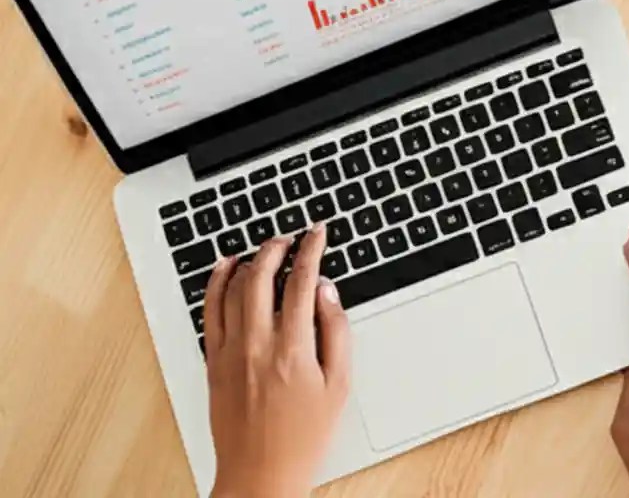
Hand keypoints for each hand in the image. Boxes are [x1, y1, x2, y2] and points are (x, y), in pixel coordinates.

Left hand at [203, 224, 350, 497]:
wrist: (261, 473)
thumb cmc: (304, 437)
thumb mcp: (339, 385)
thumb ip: (337, 332)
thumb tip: (327, 293)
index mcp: (293, 348)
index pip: (302, 281)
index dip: (311, 249)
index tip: (317, 233)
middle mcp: (257, 344)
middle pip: (262, 276)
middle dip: (277, 247)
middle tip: (290, 235)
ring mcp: (230, 351)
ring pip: (233, 288)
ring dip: (250, 261)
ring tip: (265, 249)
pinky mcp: (213, 361)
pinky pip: (210, 311)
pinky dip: (215, 283)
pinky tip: (224, 268)